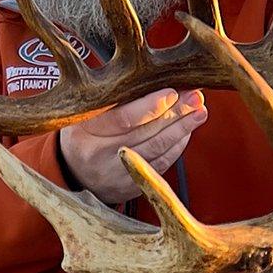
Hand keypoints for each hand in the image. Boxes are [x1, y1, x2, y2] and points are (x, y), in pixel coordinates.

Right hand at [53, 88, 207, 207]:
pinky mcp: (128, 189)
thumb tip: (162, 82)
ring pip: (155, 151)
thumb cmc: (86, 131)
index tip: (172, 93)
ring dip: (181, 130)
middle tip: (196, 98)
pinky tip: (186, 131)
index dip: (150, 107)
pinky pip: (159, 166)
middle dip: (174, 115)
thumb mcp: (88, 111)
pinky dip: (176, 147)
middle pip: (144, 134)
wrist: (72, 171)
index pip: (122, 119)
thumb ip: (117, 98)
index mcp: (84, 131)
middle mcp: (98, 156)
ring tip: (199, 112)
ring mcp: (113, 176)